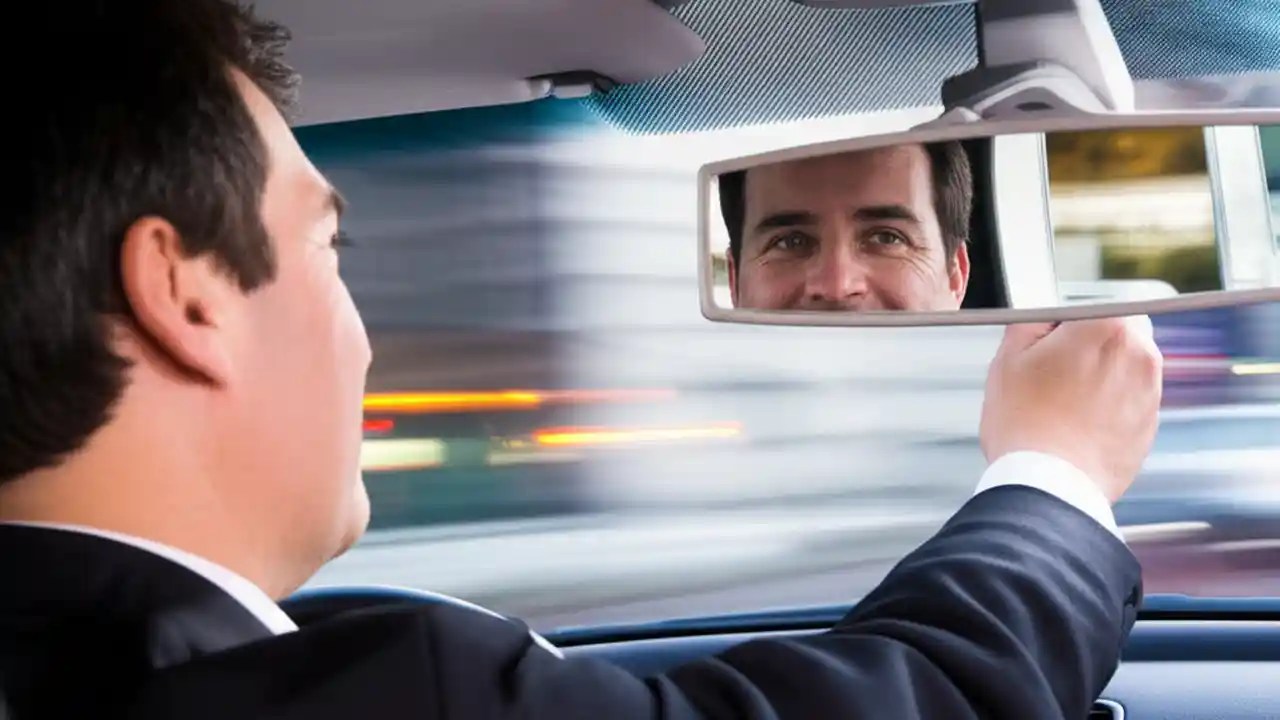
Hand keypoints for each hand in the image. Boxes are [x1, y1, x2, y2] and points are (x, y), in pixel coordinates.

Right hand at [980, 316, 1162, 503]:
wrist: (1048, 484)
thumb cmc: (1025, 425)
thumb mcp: (1007, 359)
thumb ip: (1030, 325)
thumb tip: (1043, 320)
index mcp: (1107, 327)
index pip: (1092, 307)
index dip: (1066, 326)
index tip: (1050, 345)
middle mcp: (1139, 355)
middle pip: (1120, 333)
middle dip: (1095, 345)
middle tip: (1059, 371)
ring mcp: (1149, 393)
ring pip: (1127, 368)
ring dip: (1104, 376)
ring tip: (1065, 403)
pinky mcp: (1150, 426)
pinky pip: (1130, 402)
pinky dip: (1110, 407)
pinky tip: (1078, 424)